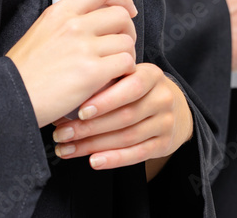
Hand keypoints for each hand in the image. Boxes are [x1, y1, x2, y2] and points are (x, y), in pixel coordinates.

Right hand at [6, 0, 137, 127]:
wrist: (9, 97)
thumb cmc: (24, 72)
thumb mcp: (40, 32)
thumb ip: (66, 22)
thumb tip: (93, 19)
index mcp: (59, 13)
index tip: (127, 8)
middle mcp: (73, 25)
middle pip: (121, 16)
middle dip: (128, 31)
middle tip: (121, 46)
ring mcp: (83, 47)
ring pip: (126, 42)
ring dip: (126, 56)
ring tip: (114, 69)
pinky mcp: (92, 71)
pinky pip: (126, 64)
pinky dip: (125, 73)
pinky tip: (112, 80)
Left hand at [51, 63, 193, 172]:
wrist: (174, 108)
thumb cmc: (139, 91)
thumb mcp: (128, 77)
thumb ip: (106, 81)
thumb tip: (67, 98)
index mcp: (152, 75)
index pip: (132, 86)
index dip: (106, 100)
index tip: (80, 111)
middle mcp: (162, 97)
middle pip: (126, 115)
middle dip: (90, 126)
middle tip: (62, 133)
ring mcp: (166, 121)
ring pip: (129, 136)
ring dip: (94, 145)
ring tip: (67, 148)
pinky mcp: (165, 143)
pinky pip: (138, 154)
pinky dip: (114, 159)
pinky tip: (94, 161)